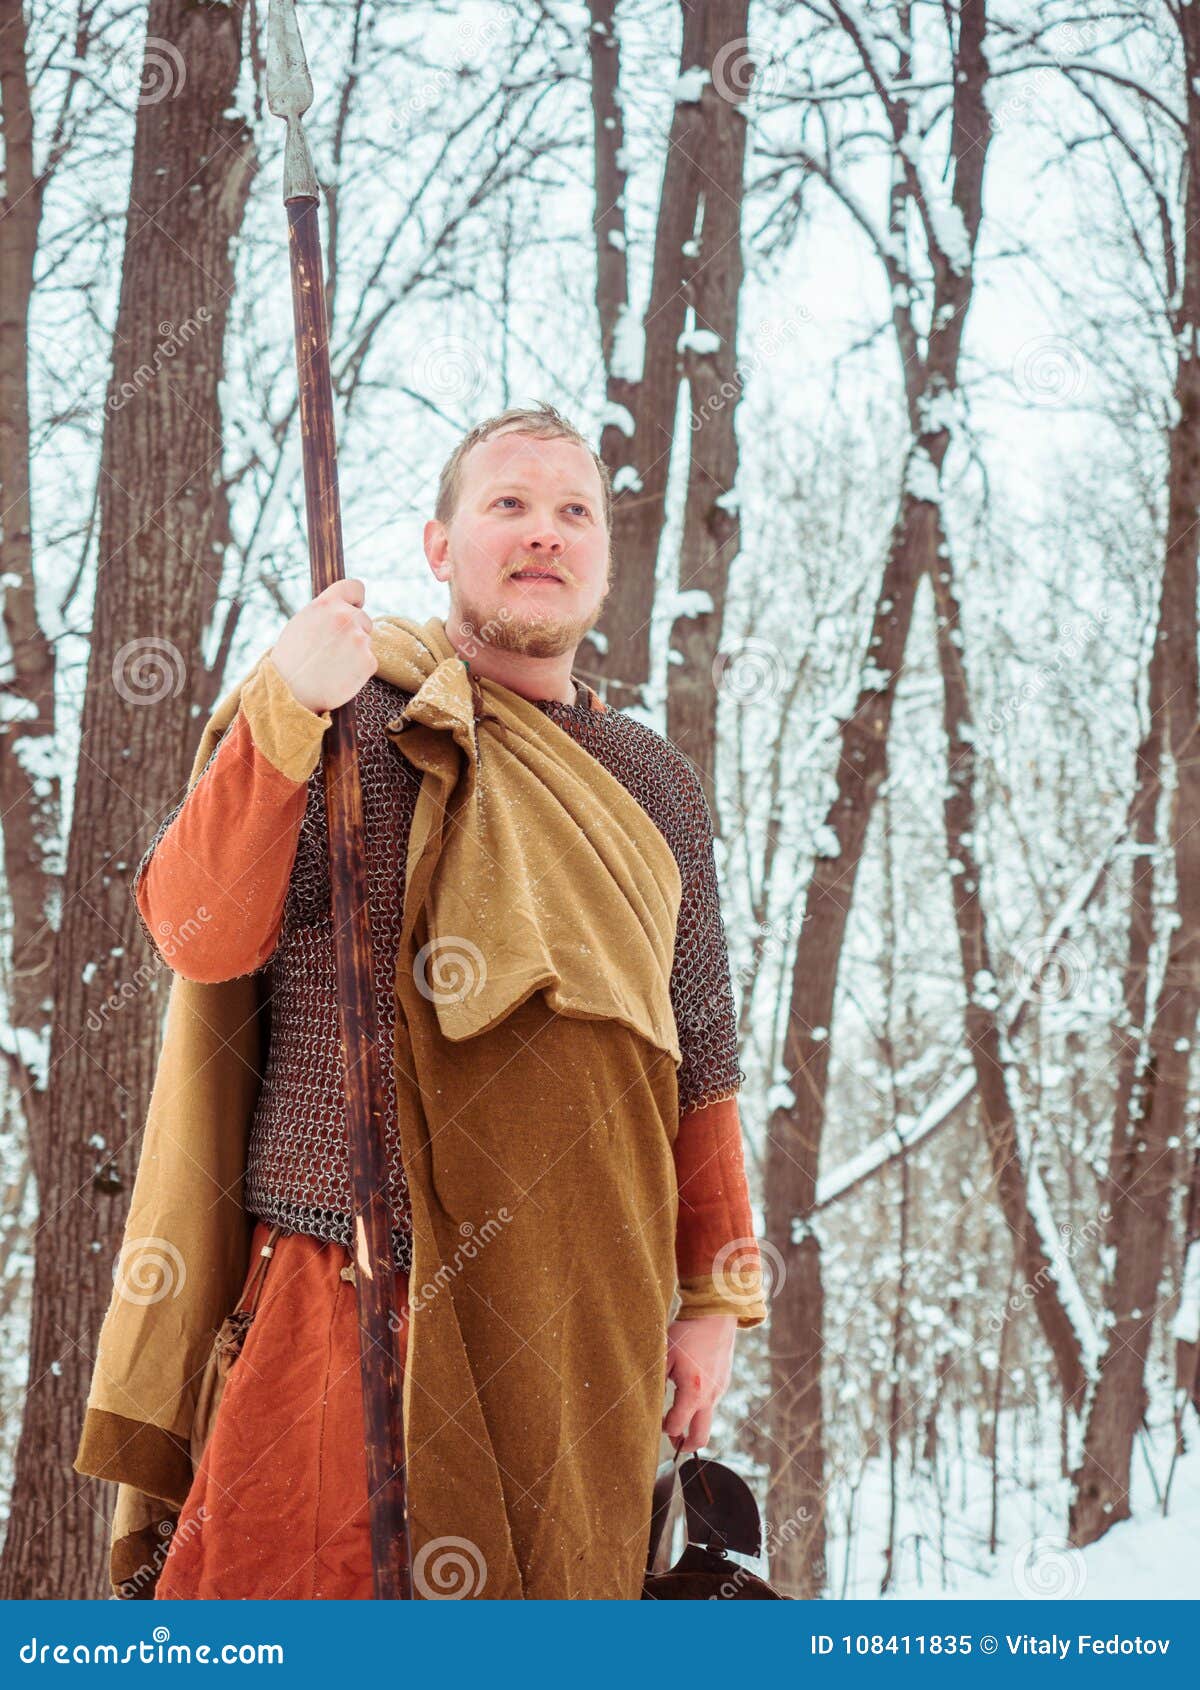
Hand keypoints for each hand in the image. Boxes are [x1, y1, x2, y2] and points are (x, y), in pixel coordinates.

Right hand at [268, 578, 377, 714]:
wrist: (291, 692)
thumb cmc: (291, 660)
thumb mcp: (301, 624)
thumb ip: (325, 614)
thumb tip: (342, 609)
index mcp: (326, 604)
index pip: (355, 587)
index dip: (356, 600)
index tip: (356, 607)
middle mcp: (345, 617)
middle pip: (363, 619)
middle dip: (354, 632)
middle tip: (333, 650)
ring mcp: (359, 639)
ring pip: (366, 642)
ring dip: (355, 652)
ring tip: (332, 665)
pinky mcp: (369, 661)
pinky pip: (369, 662)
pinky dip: (359, 670)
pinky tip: (340, 676)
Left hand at [662, 1313, 735, 1453]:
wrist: (715, 1317)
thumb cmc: (686, 1334)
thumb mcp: (664, 1355)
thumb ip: (656, 1380)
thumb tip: (645, 1400)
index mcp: (693, 1393)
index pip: (677, 1426)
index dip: (664, 1429)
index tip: (658, 1422)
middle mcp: (710, 1397)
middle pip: (701, 1438)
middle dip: (686, 1444)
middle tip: (674, 1440)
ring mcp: (719, 1391)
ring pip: (707, 1418)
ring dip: (692, 1420)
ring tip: (677, 1407)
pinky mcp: (724, 1383)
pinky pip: (712, 1402)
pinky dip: (700, 1404)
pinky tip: (689, 1386)